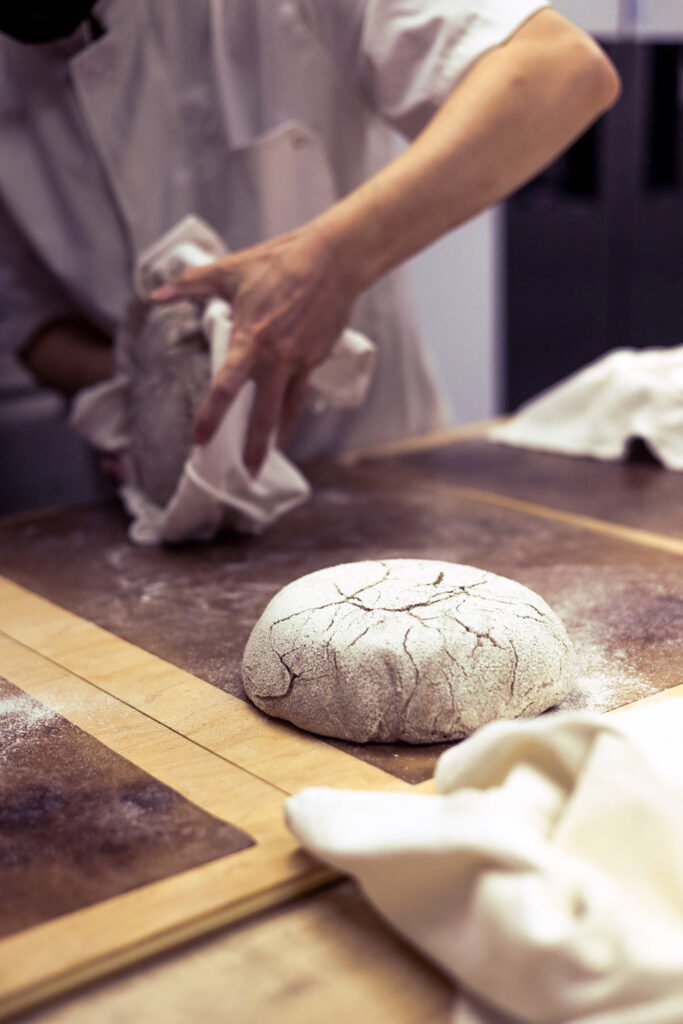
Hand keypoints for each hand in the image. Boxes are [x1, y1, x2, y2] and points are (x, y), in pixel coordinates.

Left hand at [152, 226, 356, 474]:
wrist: (334, 260)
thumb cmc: (280, 261)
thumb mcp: (231, 269)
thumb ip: (191, 284)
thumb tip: (156, 293)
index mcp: (251, 338)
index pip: (225, 386)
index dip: (212, 416)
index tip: (199, 440)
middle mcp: (276, 357)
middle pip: (263, 413)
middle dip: (255, 447)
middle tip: (246, 474)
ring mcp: (300, 360)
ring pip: (286, 410)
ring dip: (276, 437)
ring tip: (266, 459)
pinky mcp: (316, 358)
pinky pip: (301, 393)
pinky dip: (292, 413)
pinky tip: (285, 427)